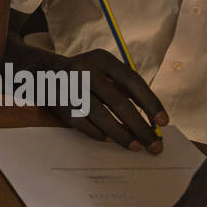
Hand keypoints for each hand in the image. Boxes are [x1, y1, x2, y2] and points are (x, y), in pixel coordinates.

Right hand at [46, 47, 168, 151]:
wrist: (43, 73)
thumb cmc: (84, 74)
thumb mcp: (103, 70)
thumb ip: (125, 87)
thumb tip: (152, 118)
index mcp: (101, 59)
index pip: (132, 81)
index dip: (150, 103)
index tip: (163, 122)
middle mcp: (85, 71)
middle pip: (118, 102)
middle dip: (140, 127)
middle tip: (154, 145)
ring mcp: (70, 88)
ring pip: (102, 117)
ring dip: (122, 135)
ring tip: (136, 147)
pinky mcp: (60, 105)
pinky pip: (85, 125)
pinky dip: (100, 134)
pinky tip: (113, 141)